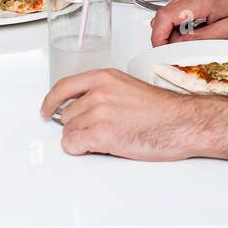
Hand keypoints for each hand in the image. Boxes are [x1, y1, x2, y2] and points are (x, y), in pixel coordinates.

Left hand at [40, 68, 220, 160]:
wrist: (181, 123)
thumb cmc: (164, 111)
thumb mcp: (129, 88)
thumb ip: (105, 92)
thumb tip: (87, 106)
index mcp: (104, 78)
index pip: (64, 87)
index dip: (51, 101)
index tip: (46, 109)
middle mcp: (98, 92)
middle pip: (67, 114)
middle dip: (79, 125)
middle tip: (100, 131)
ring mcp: (97, 113)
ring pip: (69, 131)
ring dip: (82, 139)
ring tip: (109, 138)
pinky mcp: (99, 134)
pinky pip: (72, 145)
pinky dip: (80, 149)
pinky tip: (98, 147)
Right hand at [149, 0, 227, 45]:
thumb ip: (203, 38)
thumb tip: (181, 44)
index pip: (165, 17)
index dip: (158, 37)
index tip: (160, 49)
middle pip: (162, 15)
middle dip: (165, 36)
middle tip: (178, 49)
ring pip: (168, 13)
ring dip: (172, 30)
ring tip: (191, 40)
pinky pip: (176, 9)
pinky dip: (178, 23)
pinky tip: (194, 31)